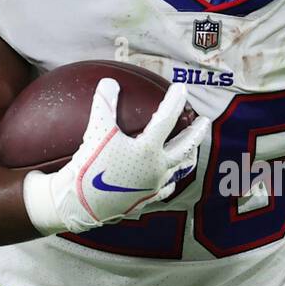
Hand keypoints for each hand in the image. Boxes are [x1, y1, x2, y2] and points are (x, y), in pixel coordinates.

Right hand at [23, 78, 207, 234]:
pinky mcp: (146, 200)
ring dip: (188, 156)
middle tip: (204, 121)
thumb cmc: (90, 166)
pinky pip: (165, 189)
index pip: (167, 119)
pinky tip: (170, 180)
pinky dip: (170, 181)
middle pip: (184, 146)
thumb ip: (104, 104)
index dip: (175, 101)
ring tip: (193, 150)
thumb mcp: (96, 131)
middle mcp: (157, 168)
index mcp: (148, 149)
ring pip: (179, 169)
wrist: (81, 203)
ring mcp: (154, 186)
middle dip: (196, 132)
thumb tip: (109, 82)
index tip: (181, 89)